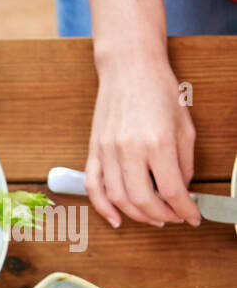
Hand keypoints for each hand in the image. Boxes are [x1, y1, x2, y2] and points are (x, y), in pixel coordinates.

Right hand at [84, 56, 200, 227]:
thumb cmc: (159, 91)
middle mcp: (130, 150)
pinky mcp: (94, 151)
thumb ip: (184, 161)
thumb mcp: (185, 125)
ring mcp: (108, 152)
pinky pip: (94, 187)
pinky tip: (116, 218)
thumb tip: (180, 189)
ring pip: (118, 198)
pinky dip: (103, 208)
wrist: (128, 69)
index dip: (185, 209)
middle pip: (143, 200)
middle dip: (162, 216)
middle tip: (174, 218)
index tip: (193, 217)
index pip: (171, 190)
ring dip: (137, 215)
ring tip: (152, 218)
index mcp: (158, 142)